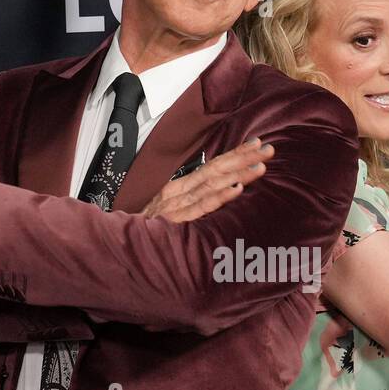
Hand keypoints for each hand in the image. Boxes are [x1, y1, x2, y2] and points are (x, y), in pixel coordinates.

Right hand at [141, 138, 273, 222]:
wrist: (119, 244)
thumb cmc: (148, 231)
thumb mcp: (171, 212)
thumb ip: (192, 203)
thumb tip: (220, 194)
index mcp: (179, 187)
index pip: (211, 166)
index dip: (235, 155)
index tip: (257, 145)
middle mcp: (178, 191)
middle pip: (215, 170)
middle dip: (243, 158)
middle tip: (269, 149)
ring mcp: (176, 205)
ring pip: (212, 184)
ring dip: (238, 173)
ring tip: (260, 166)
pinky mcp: (175, 222)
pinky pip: (201, 207)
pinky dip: (219, 197)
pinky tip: (237, 189)